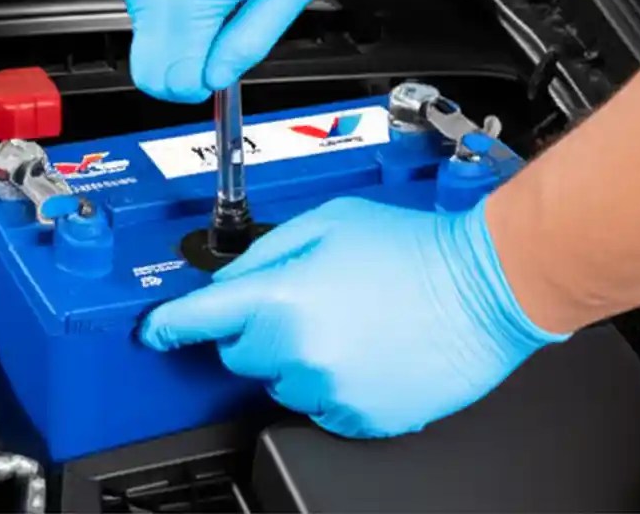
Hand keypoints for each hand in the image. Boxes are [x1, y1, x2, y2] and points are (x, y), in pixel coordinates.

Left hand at [139, 197, 569, 437]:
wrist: (485, 287)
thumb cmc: (413, 247)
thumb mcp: (325, 222)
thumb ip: (264, 252)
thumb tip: (229, 280)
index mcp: (281, 296)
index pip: (198, 319)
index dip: (169, 325)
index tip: (154, 332)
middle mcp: (298, 349)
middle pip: (238, 353)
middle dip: (259, 328)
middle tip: (306, 301)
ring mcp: (329, 389)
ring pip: (280, 384)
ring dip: (297, 358)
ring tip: (346, 325)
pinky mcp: (359, 417)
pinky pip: (319, 406)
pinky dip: (331, 384)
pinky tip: (365, 351)